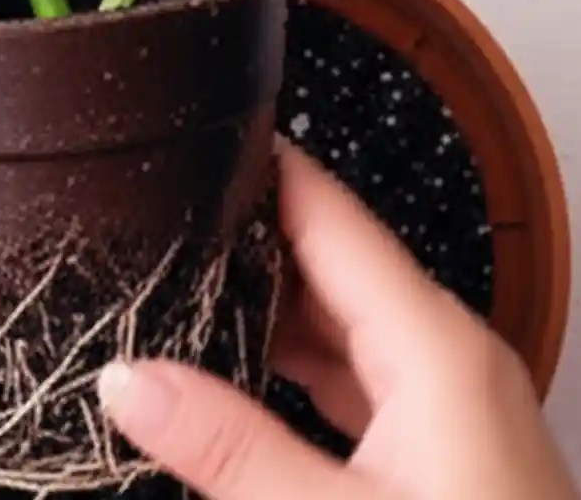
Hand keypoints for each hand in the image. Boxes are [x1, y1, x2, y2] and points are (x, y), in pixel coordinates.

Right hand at [95, 141, 579, 499]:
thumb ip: (228, 446)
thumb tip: (132, 380)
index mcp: (432, 344)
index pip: (333, 215)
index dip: (267, 167)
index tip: (200, 134)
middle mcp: (447, 354)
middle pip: (335, 262)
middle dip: (249, 240)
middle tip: (162, 221)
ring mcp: (448, 400)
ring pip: (344, 323)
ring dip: (270, 309)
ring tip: (182, 293)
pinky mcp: (441, 444)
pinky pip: (358, 376)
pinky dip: (299, 366)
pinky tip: (244, 379)